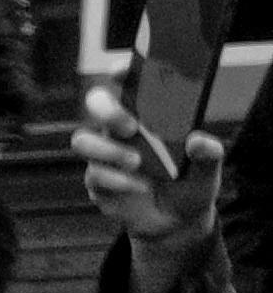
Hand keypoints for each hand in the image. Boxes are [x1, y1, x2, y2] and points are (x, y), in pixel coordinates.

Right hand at [73, 84, 222, 249]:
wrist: (175, 222)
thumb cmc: (190, 185)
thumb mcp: (209, 169)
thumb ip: (209, 154)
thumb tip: (198, 141)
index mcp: (149, 114)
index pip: (129, 83)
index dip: (122, 71)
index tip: (123, 70)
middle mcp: (121, 129)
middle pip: (96, 104)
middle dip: (107, 110)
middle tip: (130, 125)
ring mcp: (105, 155)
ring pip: (83, 140)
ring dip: (107, 149)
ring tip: (136, 162)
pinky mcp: (97, 181)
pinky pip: (94, 174)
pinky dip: (118, 181)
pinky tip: (139, 187)